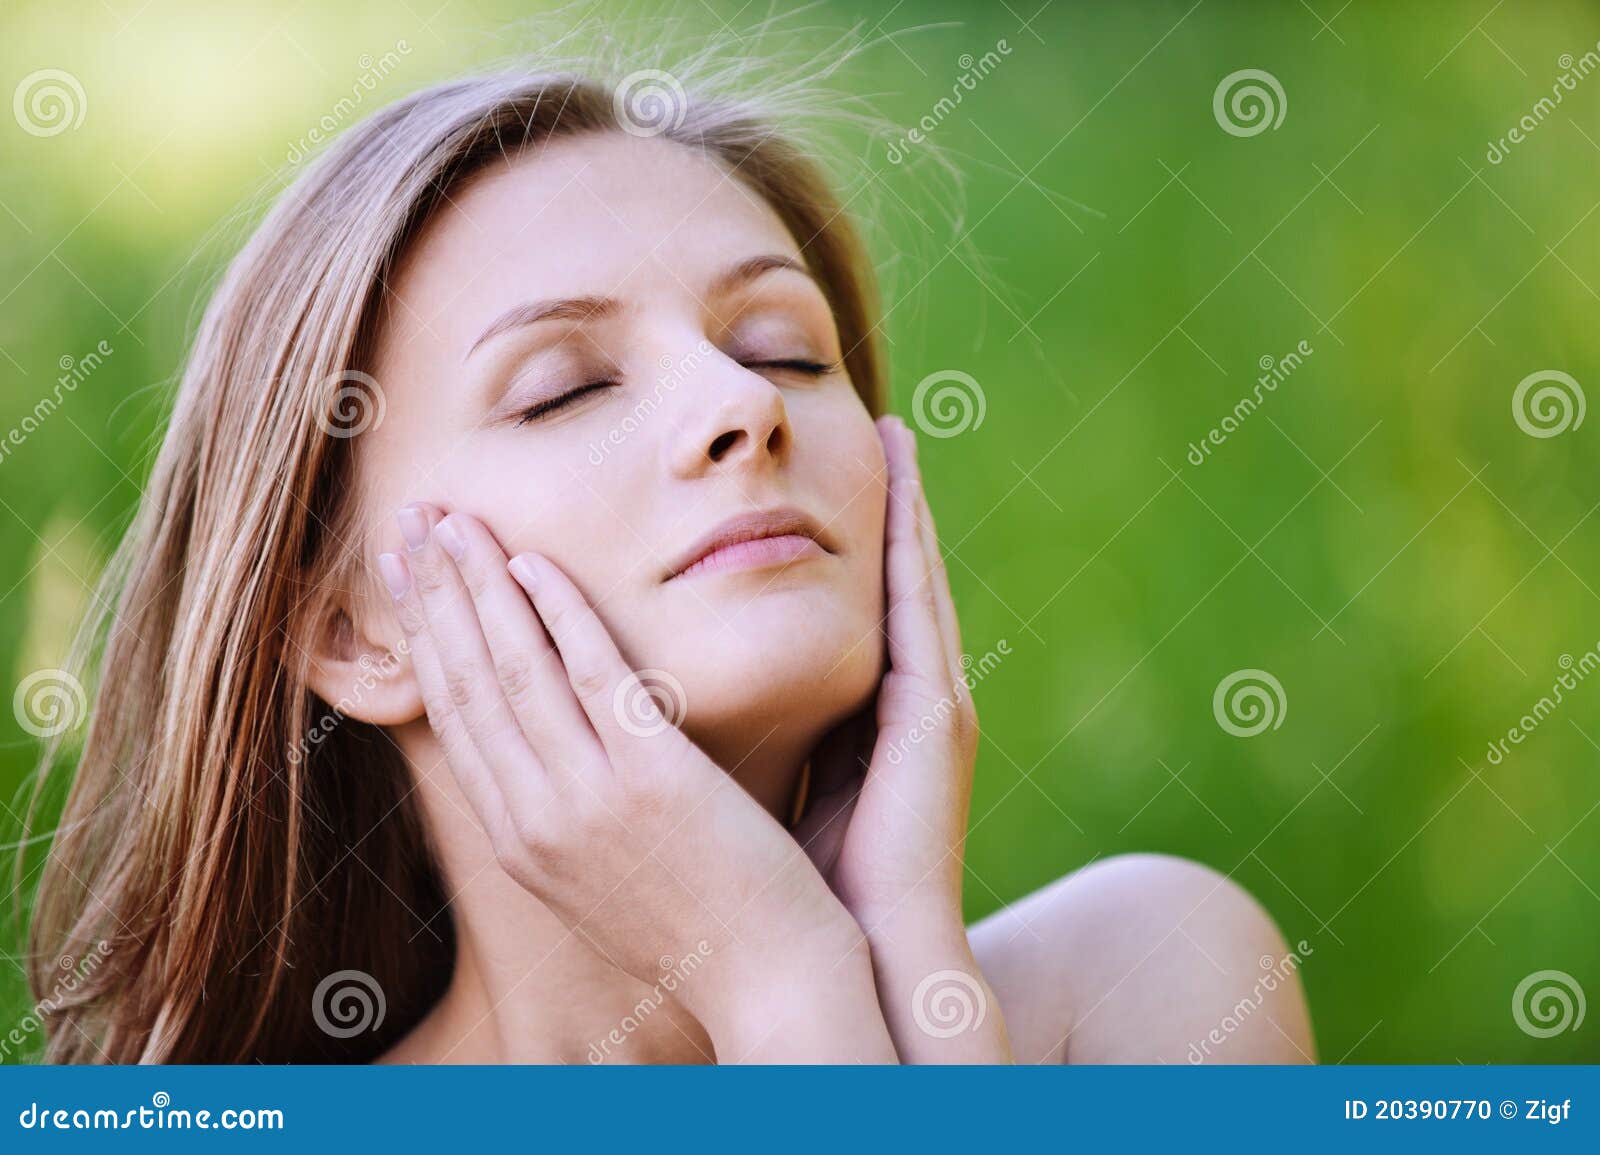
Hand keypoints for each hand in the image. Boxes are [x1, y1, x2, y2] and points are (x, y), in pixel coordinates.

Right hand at [379, 505, 896, 1061]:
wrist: (770, 987)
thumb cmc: (702, 931)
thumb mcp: (603, 881)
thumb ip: (569, 817)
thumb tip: (551, 759)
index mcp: (524, 843)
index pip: (455, 720)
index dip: (423, 641)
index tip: (403, 576)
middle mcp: (539, 822)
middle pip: (466, 684)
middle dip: (430, 596)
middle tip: (408, 519)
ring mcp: (592, 801)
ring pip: (514, 671)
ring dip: (476, 586)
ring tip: (451, 519)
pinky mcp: (655, 781)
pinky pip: (594, 676)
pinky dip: (560, 613)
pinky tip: (535, 561)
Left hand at [794, 416, 1010, 1060]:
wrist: (859, 962)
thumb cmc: (798, 892)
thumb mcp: (766, 791)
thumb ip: (750, 738)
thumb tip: (675, 701)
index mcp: (864, 720)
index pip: (849, 611)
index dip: (843, 544)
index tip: (815, 481)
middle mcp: (906, 701)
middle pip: (890, 580)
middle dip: (887, 504)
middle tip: (880, 420)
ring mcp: (930, 704)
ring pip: (913, 579)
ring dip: (908, 504)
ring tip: (898, 430)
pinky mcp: (936, 714)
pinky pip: (920, 609)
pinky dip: (914, 544)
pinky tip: (904, 487)